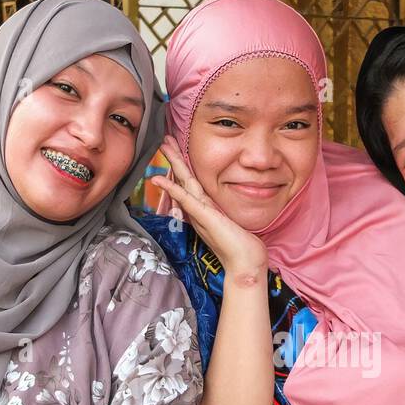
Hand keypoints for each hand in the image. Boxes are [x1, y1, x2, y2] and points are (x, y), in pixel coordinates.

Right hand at [150, 135, 267, 278]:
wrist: (245, 265)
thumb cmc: (243, 248)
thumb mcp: (234, 224)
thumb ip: (227, 215)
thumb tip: (226, 210)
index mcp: (206, 210)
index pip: (192, 185)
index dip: (184, 168)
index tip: (178, 152)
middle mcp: (200, 211)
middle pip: (185, 180)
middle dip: (176, 159)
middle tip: (165, 140)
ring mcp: (200, 214)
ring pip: (183, 184)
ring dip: (173, 164)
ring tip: (164, 146)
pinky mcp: (204, 218)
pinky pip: (185, 200)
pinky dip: (172, 189)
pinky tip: (160, 179)